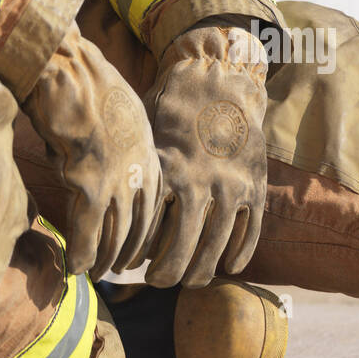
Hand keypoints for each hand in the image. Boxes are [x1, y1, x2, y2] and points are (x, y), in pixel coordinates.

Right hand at [22, 22, 162, 279]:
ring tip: (97, 273)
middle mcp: (138, 169)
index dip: (146, 230)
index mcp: (148, 151)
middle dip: (130, 251)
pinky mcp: (89, 184)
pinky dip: (82, 252)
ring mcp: (116, 179)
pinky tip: (76, 266)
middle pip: (141, 224)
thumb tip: (109, 162)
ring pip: (117, 234)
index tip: (140, 246)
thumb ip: (123, 142)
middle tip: (121, 270)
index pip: (154, 204)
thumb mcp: (121, 111)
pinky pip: (88, 231)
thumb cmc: (85, 81)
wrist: (67, 66)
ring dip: (107, 258)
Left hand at [141, 22, 267, 288]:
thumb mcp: (147, 132)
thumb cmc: (173, 103)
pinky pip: (248, 232)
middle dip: (167, 274)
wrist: (221, 76)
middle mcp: (200, 183)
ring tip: (189, 280)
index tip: (126, 267)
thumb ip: (134, 166)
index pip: (149, 230)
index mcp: (168, 170)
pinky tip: (228, 266)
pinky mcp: (255, 186)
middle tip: (156, 282)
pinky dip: (239, 253)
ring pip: (216, 247)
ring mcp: (231, 187)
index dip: (136, 256)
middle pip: (183, 250)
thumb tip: (104, 197)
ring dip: (200, 271)